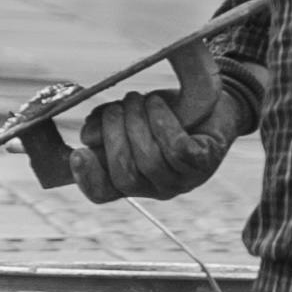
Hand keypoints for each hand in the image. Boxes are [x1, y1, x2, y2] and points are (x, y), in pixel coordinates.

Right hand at [73, 77, 249, 204]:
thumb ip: (106, 127)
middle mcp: (157, 186)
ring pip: (150, 161)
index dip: (88, 178)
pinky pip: (177, 150)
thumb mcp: (131, 117)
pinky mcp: (204, 162)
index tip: (78, 153)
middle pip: (125, 175)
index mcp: (134, 180)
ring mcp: (183, 179)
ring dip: (138, 123)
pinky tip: (158, 104)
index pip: (103, 193)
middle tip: (118, 106)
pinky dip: (163, 123)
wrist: (213, 101)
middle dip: (115, 135)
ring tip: (139, 99)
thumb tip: (86, 137)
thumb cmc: (167, 112)